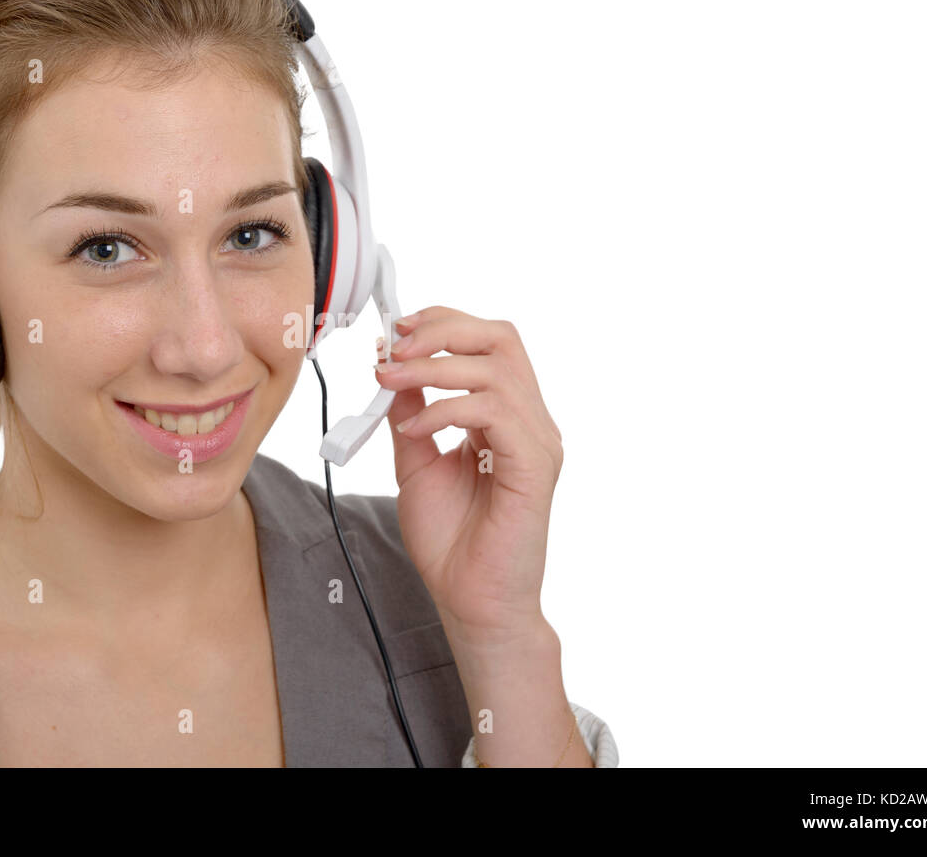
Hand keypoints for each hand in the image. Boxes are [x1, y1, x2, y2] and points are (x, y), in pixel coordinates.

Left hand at [374, 306, 563, 645]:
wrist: (471, 602)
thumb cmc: (452, 542)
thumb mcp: (415, 464)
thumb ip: (410, 415)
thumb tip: (392, 369)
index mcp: (506, 415)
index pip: (488, 342)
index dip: (443, 323)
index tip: (395, 330)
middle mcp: (530, 420)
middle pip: (501, 339)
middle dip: (442, 330)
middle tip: (394, 346)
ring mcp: (538, 441)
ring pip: (495, 370)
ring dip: (433, 368)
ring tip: (389, 381)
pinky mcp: (535, 467)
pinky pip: (494, 413)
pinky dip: (446, 410)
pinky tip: (414, 428)